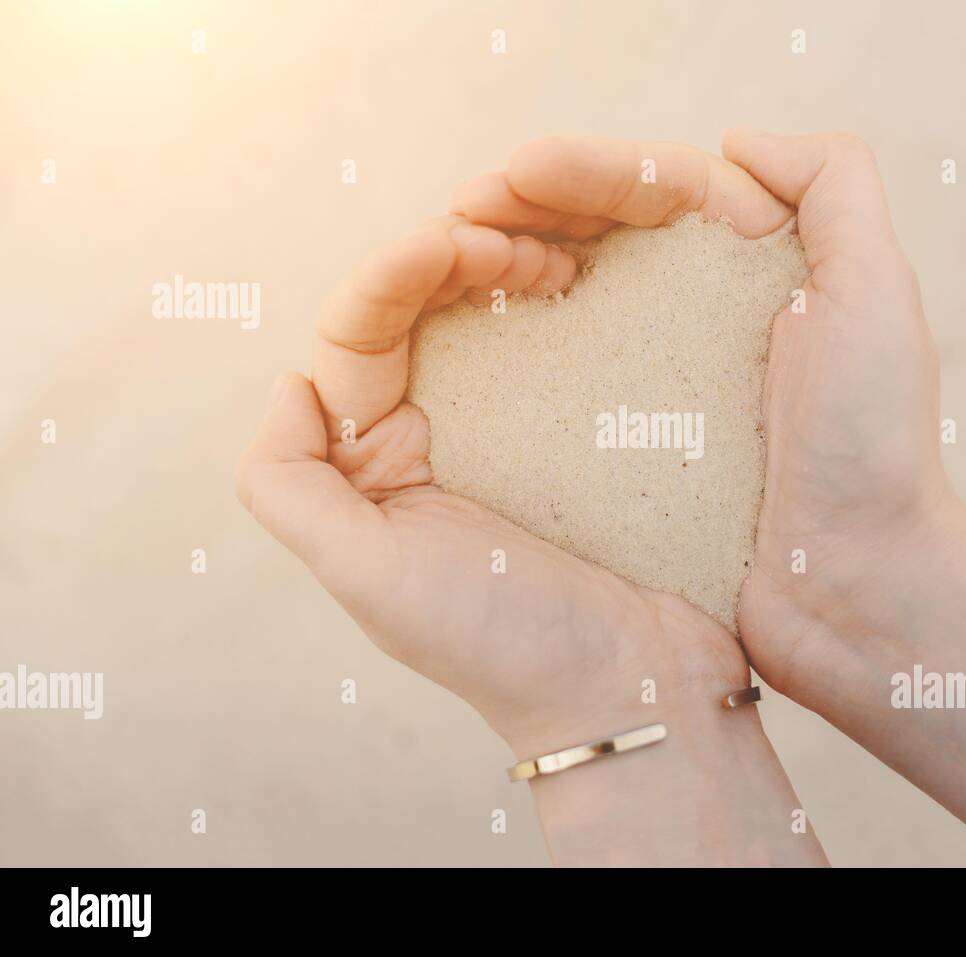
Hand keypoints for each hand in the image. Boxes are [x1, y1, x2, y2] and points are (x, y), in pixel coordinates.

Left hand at [235, 216, 748, 758]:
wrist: (638, 688)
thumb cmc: (502, 642)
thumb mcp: (367, 574)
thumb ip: (292, 485)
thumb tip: (290, 384)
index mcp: (376, 464)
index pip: (361, 337)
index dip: (395, 275)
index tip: (457, 242)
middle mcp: (440, 438)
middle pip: (426, 309)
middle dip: (458, 254)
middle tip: (519, 245)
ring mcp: (522, 431)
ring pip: (494, 315)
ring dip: (512, 263)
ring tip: (555, 256)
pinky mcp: (592, 435)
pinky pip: (568, 345)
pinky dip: (573, 299)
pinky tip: (597, 278)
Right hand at [452, 131, 965, 699]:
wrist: (856, 589)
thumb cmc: (872, 446)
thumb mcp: (876, 293)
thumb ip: (832, 185)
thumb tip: (736, 140)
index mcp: (751, 274)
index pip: (656, 193)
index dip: (588, 171)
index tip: (522, 168)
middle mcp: (697, 321)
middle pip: (598, 238)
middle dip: (525, 208)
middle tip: (464, 208)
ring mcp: (657, 387)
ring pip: (567, 302)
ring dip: (503, 267)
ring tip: (448, 255)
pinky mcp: (627, 451)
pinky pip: (557, 384)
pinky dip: (510, 349)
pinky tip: (466, 336)